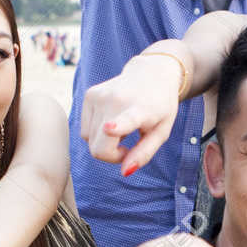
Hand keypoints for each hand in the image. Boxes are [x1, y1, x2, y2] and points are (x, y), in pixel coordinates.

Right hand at [80, 52, 181, 174]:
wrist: (152, 73)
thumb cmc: (159, 107)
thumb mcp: (161, 132)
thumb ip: (144, 153)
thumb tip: (125, 172)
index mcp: (140, 109)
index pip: (126, 119)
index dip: (117, 127)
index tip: (110, 128)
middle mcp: (116, 100)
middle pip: (98, 147)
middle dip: (110, 155)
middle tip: (127, 148)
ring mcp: (99, 96)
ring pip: (89, 140)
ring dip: (104, 142)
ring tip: (122, 129)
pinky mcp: (89, 95)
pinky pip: (85, 130)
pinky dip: (97, 132)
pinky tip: (112, 120)